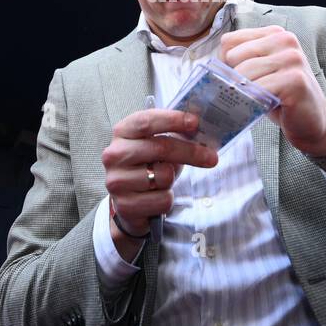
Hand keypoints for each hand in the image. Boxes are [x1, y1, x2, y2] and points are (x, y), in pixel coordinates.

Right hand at [102, 109, 216, 244]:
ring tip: (163, 181)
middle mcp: (114, 155)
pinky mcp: (125, 205)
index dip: (172, 120)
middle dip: (191, 152)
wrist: (130, 199)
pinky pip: (163, 199)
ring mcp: (117, 181)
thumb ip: (174, 133)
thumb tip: (201, 128)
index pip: (146, 121)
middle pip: (161, 148)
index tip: (195, 122)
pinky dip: (167, 199)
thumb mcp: (157, 144)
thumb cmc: (148, 165)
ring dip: (172, 180)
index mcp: (122, 132)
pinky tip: (157, 196)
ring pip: (164, 176)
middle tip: (211, 157)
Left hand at [220, 26, 325, 156]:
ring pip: (244, 73)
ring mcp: (292, 58)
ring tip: (257, 101)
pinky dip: (254, 101)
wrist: (312, 123)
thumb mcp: (260, 73)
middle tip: (248, 94)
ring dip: (244, 93)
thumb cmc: (282, 98)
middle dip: (234, 79)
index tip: (237, 80)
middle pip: (233, 56)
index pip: (229, 41)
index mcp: (274, 33)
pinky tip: (265, 106)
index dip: (225, 64)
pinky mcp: (295, 79)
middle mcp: (285, 40)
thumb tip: (210, 66)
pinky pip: (258, 89)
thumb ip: (241, 61)